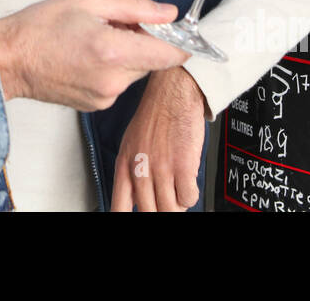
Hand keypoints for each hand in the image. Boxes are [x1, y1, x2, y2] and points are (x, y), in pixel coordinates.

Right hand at [0, 0, 189, 110]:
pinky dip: (111, 68)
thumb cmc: (41, 26)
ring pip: (134, 71)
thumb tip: (168, 13)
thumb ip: (136, 6)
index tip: (178, 30)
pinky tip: (87, 56)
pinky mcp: (97, 105)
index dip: (179, 40)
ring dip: (126, 54)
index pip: (169, 53)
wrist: (9, 59)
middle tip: (116, 23)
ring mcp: (105, 97)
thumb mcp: (90, 0)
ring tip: (95, 39)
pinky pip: (118, 83)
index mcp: (113, 51)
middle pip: (151, 60)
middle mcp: (113, 80)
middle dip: (143, 41)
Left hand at [111, 66, 206, 210]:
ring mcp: (162, 168)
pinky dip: (190, 195)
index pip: (118, 207)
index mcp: (124, 165)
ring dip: (177, 203)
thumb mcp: (130, 144)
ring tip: (178, 189)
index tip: (141, 213)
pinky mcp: (183, 166)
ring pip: (170, 209)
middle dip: (160, 209)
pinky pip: (188, 198)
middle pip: (149, 212)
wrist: (173, 94)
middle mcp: (141, 169)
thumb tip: (133, 199)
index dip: (128, 216)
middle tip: (166, 199)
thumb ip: (130, 173)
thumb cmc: (154, 116)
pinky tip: (187, 182)